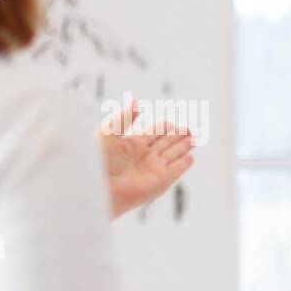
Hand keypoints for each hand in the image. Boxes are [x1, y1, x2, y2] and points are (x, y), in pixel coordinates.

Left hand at [100, 95, 194, 218]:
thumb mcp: (108, 133)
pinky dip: (183, 163)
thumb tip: (137, 102)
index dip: (162, 128)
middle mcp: (144, 157)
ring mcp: (154, 169)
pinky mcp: (161, 181)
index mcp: (131, 145)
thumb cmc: (96, 161)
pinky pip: (176, 170)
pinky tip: (190, 157)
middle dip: (177, 135)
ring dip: (184, 146)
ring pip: (173, 154)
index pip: (152, 134)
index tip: (170, 122)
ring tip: (194, 138)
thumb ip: (124, 118)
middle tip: (189, 128)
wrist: (98, 188)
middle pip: (165, 143)